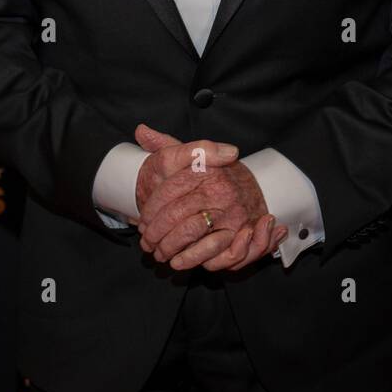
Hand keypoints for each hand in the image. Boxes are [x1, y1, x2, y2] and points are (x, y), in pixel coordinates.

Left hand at [135, 125, 286, 271]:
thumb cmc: (212, 173)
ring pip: (191, 232)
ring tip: (159, 253)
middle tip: (146, 242)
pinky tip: (178, 261)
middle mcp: (220, 188)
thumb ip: (165, 144)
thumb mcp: (189, 154)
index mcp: (205, 168)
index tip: (142, 221)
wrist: (250, 185)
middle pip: (177, 214)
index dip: (151, 209)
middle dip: (156, 232)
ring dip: (170, 247)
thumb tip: (141, 131)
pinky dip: (193, 258)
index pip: (169, 190)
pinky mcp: (241, 232)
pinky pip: (213, 250)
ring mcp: (232, 211)